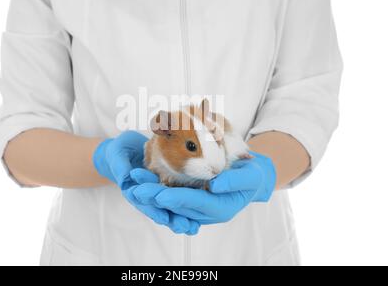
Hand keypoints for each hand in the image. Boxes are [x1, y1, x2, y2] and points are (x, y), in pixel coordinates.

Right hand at [93, 131, 198, 234]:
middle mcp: (147, 195)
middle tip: (185, 227)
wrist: (126, 148)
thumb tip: (125, 178)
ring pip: (170, 207)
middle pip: (159, 210)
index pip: (143, 204)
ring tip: (194, 228)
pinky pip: (177, 196)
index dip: (154, 211)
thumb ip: (120, 166)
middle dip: (172, 220)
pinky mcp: (167, 185)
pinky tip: (199, 213)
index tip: (164, 219)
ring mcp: (157, 191)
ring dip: (181, 218)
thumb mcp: (116, 155)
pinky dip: (187, 205)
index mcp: (133, 191)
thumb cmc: (119, 151)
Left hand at [130, 151, 275, 224]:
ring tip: (134, 179)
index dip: (176, 199)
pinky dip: (157, 185)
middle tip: (136, 187)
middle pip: (177, 203)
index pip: (195, 203)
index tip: (159, 195)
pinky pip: (171, 193)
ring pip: (170, 199)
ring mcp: (196, 205)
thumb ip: (235, 181)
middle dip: (155, 195)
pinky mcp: (190, 197)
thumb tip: (216, 185)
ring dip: (151, 190)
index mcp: (220, 208)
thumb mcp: (251, 176)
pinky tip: (143, 176)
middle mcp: (204, 211)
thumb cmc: (253, 176)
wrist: (251, 176)